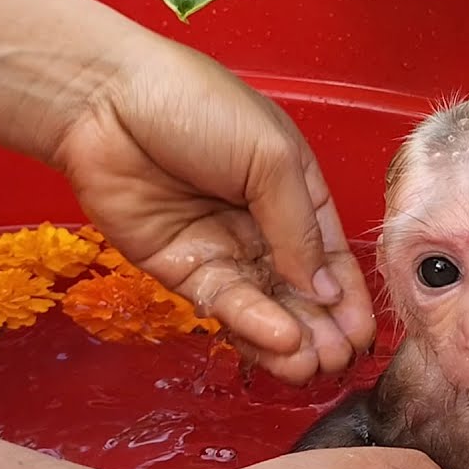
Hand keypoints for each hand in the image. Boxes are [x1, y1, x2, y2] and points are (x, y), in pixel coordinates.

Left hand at [52, 34, 375, 384]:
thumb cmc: (198, 106)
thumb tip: (323, 290)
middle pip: (299, 288)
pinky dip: (251, 323)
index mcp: (294, 190)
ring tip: (311, 367)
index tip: (363, 334)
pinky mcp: (180, 269)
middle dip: (322, 325)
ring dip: (290, 337)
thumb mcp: (271, 157)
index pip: (329, 253)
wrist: (105, 100)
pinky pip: (222, 303)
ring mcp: (221, 249)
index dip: (346, 294)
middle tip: (339, 361)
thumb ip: (299, 228)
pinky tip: (279, 340)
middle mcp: (262, 225)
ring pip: (263, 304)